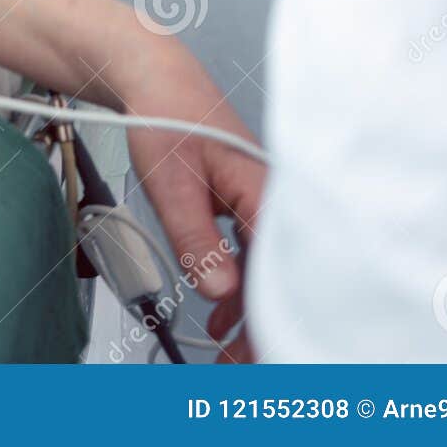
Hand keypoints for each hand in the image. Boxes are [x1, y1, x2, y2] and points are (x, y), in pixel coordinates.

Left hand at [115, 40, 265, 361]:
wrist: (157, 80)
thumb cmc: (168, 116)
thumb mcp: (172, 183)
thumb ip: (196, 239)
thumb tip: (221, 291)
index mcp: (270, 193)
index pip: (288, 271)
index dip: (277, 317)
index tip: (260, 353)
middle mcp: (278, 199)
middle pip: (286, 277)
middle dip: (266, 326)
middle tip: (239, 366)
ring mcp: (267, 202)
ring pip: (271, 270)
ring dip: (253, 313)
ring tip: (228, 352)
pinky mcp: (251, 204)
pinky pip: (257, 254)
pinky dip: (242, 287)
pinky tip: (224, 312)